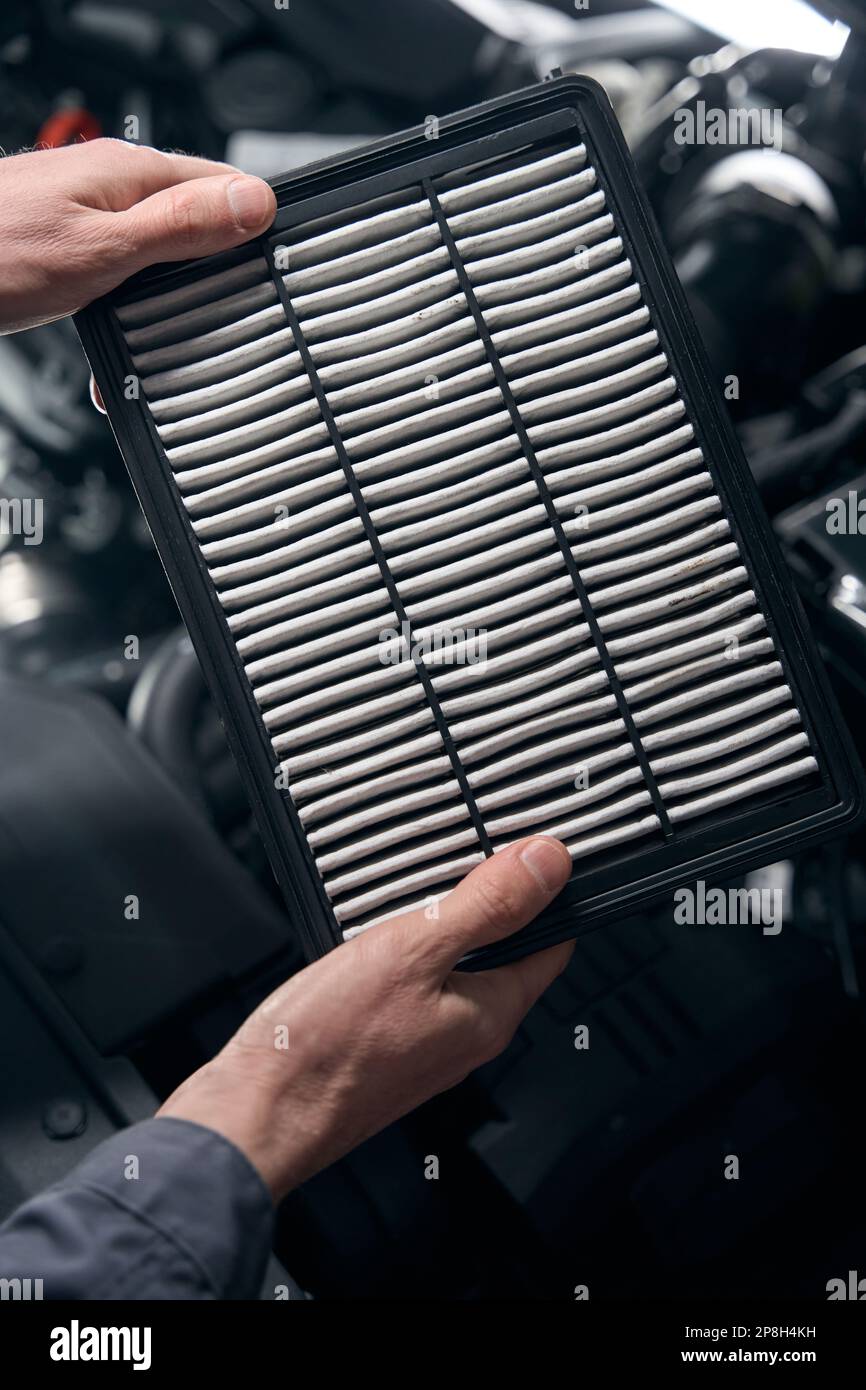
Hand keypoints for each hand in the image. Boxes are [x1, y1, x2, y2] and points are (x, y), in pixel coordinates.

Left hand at [0, 139, 275, 332]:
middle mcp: (112, 186)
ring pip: (161, 254)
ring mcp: (90, 214)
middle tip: (235, 318)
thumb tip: (255, 202)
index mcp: (131, 174)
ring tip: (178, 340)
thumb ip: (183, 226)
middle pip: (197, 221)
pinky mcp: (69, 247)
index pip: (227, 184)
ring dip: (170, 300)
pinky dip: (130, 314)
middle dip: (217, 272)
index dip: (259, 226)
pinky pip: (124, 275)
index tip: (279, 269)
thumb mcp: (106, 249)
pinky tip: (121, 350)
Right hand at [158, 837, 573, 1200]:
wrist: (255, 1113)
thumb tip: (549, 863)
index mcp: (491, 1014)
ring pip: (452, 966)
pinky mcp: (384, 1047)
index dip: (549, 891)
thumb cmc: (327, 1049)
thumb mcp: (414, 951)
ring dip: (438, 923)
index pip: (552, 942)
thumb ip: (486, 906)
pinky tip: (368, 933)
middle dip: (489, 900)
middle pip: (503, 951)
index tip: (532, 848)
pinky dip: (400, 950)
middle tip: (462, 853)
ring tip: (408, 887)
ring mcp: (424, 1044)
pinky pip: (410, 985)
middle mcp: (465, 1035)